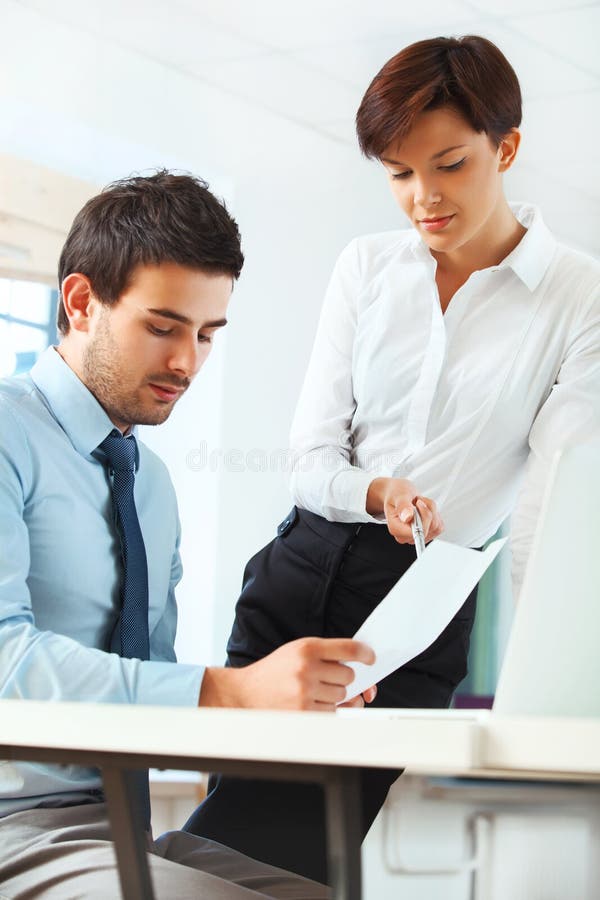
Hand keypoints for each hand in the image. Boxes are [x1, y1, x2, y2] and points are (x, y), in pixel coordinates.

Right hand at [199, 637, 375, 711]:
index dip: (365, 654)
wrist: (245, 693)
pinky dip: (327, 710)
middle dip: (343, 679)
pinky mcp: (304, 713)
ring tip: (312, 691)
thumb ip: (325, 655)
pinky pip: (333, 712)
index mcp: (307, 648)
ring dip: (334, 696)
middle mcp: (307, 668)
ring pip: (343, 695)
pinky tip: (310, 703)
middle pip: (349, 676)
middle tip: (326, 679)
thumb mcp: (296, 651)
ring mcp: (306, 692)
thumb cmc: (274, 672)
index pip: (348, 648)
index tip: (370, 658)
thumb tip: (358, 669)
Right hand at [366, 477, 443, 544]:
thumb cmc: (396, 494)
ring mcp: (416, 536)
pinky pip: (439, 526)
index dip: (423, 517)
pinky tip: (425, 508)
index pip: (417, 532)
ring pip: (435, 527)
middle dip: (428, 511)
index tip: (419, 503)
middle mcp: (405, 536)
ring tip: (420, 503)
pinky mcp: (426, 533)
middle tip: (418, 500)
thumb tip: (407, 517)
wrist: (398, 494)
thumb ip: (403, 506)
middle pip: (428, 529)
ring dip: (432, 510)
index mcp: (395, 529)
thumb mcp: (399, 495)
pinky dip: (436, 514)